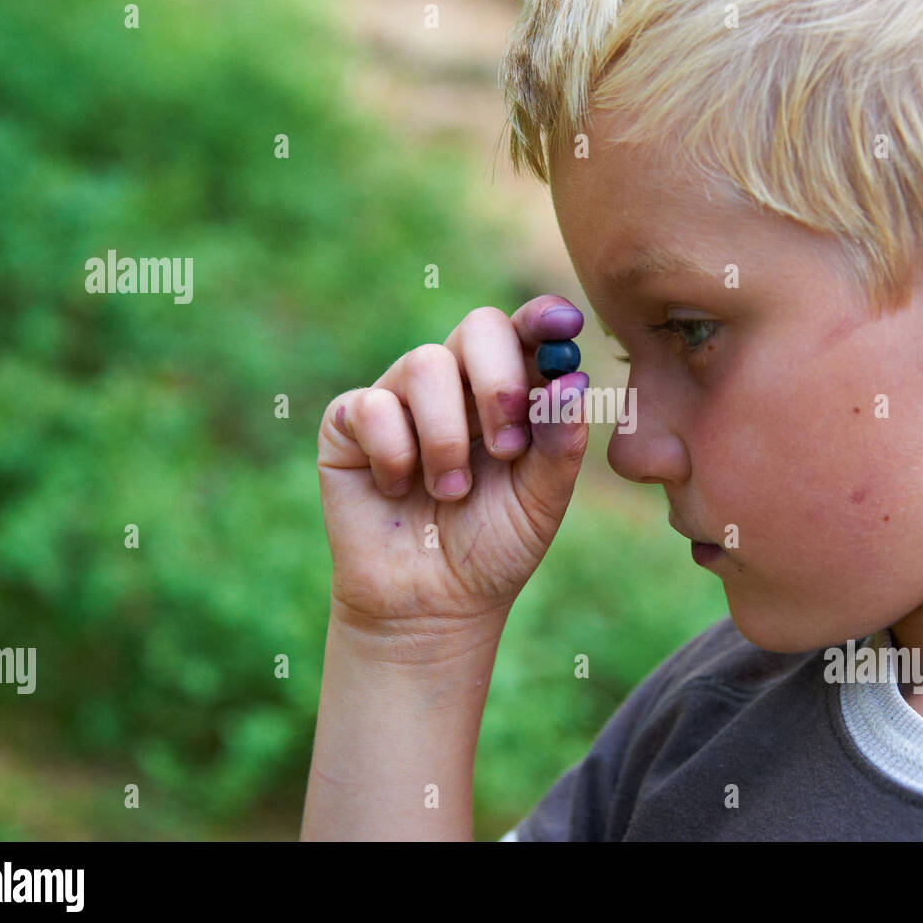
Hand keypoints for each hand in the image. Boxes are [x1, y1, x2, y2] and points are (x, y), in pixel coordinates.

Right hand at [316, 295, 589, 652]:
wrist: (431, 604)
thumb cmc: (492, 548)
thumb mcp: (542, 500)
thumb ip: (561, 443)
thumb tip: (571, 381)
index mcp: (511, 392)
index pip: (528, 332)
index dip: (544, 318)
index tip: (564, 326)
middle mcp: (458, 383)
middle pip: (479, 326)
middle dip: (498, 381)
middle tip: (507, 446)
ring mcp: (402, 397)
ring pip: (426, 364)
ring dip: (446, 439)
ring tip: (450, 493)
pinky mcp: (350, 422)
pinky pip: (373, 406)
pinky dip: (395, 455)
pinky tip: (399, 490)